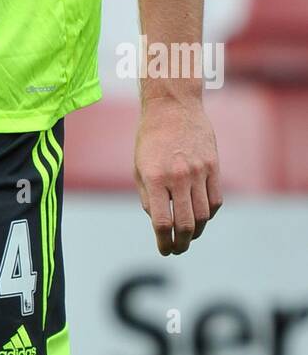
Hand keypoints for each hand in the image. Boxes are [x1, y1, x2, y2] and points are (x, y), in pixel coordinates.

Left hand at [134, 99, 222, 254]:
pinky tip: (201, 216)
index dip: (163, 241)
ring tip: (189, 236)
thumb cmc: (151, 137)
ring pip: (203, 215)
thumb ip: (148, 197)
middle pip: (186, 224)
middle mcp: (178, 176)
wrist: (172, 105)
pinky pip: (215, 200)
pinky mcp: (213, 166)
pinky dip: (209, 214)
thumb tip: (159, 223)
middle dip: (181, 243)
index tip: (163, 249)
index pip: (162, 222)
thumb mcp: (139, 166)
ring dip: (196, 232)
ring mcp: (198, 171)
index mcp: (155, 177)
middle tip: (177, 249)